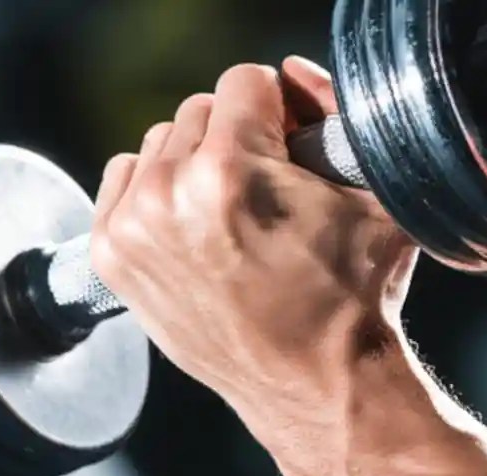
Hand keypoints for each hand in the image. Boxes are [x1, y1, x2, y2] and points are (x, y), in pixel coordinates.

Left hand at [89, 58, 419, 475]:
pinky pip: (124, 182)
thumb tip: (295, 80)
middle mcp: (169, 194)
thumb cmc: (352, 300)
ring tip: (233, 217)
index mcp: (230, 170)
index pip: (245, 82)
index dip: (280, 112)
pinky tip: (196, 230)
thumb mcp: (374, 200)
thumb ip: (337, 119)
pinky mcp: (112, 257)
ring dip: (195, 165)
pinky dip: (156, 195)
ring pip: (161, 144)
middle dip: (237, 140)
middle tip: (269, 191)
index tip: (291, 149)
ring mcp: (134, 228)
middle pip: (200, 111)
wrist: (315, 385)